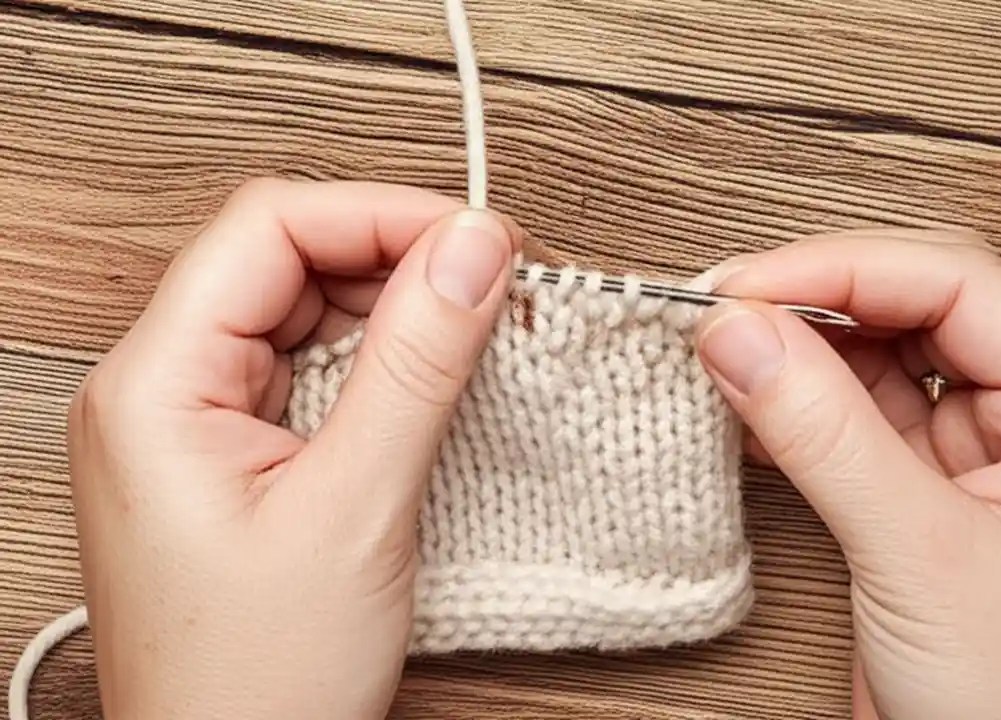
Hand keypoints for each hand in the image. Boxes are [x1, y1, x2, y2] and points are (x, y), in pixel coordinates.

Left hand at [69, 179, 518, 718]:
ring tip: (475, 343)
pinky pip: (307, 376)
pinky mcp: (234, 460)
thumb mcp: (356, 508)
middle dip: (396, 263)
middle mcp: (159, 393)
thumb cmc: (258, 685)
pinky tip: (430, 391)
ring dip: (394, 318)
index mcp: (154, 387)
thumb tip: (472, 249)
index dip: (383, 216)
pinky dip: (377, 371)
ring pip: (303, 316)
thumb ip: (417, 365)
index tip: (479, 240)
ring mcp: (193, 427)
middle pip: (285, 262)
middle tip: (493, 290)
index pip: (270, 229)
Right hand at [695, 231, 1000, 719]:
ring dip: (803, 346)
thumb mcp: (919, 556)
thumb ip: (822, 433)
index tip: (746, 286)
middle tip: (723, 308)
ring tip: (722, 348)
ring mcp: (982, 453)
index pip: (963, 287)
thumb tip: (736, 330)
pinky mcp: (926, 493)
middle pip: (923, 304)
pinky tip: (747, 397)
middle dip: (820, 298)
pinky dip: (799, 403)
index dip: (846, 270)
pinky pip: (856, 416)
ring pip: (884, 355)